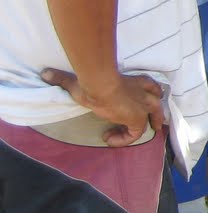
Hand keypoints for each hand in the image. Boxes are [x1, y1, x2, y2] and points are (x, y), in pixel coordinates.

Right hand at [40, 67, 164, 145]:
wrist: (100, 85)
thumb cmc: (93, 80)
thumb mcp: (78, 80)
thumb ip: (63, 78)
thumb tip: (45, 73)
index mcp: (136, 81)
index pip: (151, 86)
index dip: (151, 93)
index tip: (140, 102)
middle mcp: (144, 93)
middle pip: (157, 104)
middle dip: (157, 115)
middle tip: (156, 125)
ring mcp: (143, 107)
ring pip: (154, 118)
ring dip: (146, 128)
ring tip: (126, 136)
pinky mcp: (138, 120)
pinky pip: (136, 134)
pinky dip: (124, 139)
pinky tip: (108, 139)